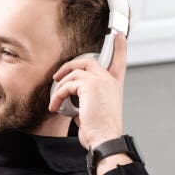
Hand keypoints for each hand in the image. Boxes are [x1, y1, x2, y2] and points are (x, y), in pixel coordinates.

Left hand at [49, 32, 127, 151]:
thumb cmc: (99, 130)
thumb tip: (71, 103)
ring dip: (60, 86)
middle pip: (89, 61)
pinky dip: (58, 95)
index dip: (120, 47)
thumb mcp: (93, 112)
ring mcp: (101, 81)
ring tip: (55, 100)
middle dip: (70, 65)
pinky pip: (67, 84)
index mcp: (114, 86)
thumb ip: (86, 101)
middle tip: (57, 76)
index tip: (119, 34)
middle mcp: (110, 81)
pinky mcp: (90, 85)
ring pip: (75, 71)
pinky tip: (55, 106)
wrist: (104, 139)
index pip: (119, 62)